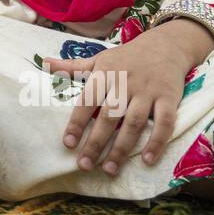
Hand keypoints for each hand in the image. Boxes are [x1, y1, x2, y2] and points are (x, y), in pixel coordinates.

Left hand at [46, 19, 213, 173]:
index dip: (77, 122)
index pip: (87, 101)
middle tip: (84, 165)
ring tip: (109, 169)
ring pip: (133, 123)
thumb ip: (73, 67)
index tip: (68, 143)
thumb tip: (44, 62)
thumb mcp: (99, 59)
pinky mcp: (169, 98)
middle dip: (96, 142)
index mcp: (105, 74)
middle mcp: (126, 83)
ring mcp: (148, 91)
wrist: (166, 45)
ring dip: (122, 148)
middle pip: (109, 116)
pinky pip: (164, 122)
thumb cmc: (127, 57)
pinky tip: (147, 160)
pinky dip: (157, 141)